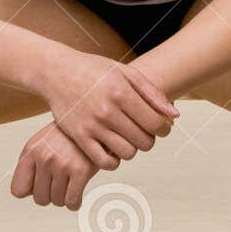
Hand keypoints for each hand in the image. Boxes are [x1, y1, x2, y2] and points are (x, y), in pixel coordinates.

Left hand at [10, 121, 98, 208]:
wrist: (91, 123)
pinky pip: (72, 202)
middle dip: (49, 195)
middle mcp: (45, 157)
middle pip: (40, 199)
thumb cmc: (65, 136)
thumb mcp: (41, 143)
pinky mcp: (80, 171)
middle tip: (57, 183)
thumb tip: (23, 192)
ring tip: (68, 182)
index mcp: (31, 150)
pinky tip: (76, 191)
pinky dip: (75, 202)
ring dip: (64, 196)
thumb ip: (29, 166)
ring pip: (57, 201)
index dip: (30, 191)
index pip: (18, 190)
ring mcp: (62, 164)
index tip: (37, 187)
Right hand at [36, 50, 178, 168]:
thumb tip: (174, 115)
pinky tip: (113, 147)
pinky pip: (104, 162)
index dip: (164, 129)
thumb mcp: (125, 72)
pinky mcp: (79, 137)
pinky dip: (114, 160)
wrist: (56, 72)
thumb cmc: (93, 70)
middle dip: (150, 139)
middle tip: (144, 132)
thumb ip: (152, 93)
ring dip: (133, 149)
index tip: (162, 127)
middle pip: (144, 141)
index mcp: (121, 92)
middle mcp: (107, 110)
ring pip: (127, 153)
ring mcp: (92, 125)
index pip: (155, 123)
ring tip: (129, 138)